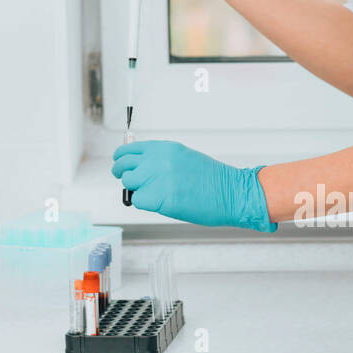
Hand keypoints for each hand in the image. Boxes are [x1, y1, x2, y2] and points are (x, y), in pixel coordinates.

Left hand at [112, 139, 276, 231]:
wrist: (231, 192)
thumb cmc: (213, 179)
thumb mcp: (184, 158)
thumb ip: (161, 160)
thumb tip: (142, 167)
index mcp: (164, 148)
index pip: (129, 149)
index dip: (122, 158)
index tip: (120, 164)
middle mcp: (157, 160)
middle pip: (123, 165)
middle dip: (122, 174)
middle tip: (127, 180)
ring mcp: (157, 178)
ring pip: (128, 183)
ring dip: (136, 189)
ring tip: (152, 194)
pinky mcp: (159, 198)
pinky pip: (138, 201)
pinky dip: (146, 204)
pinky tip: (161, 203)